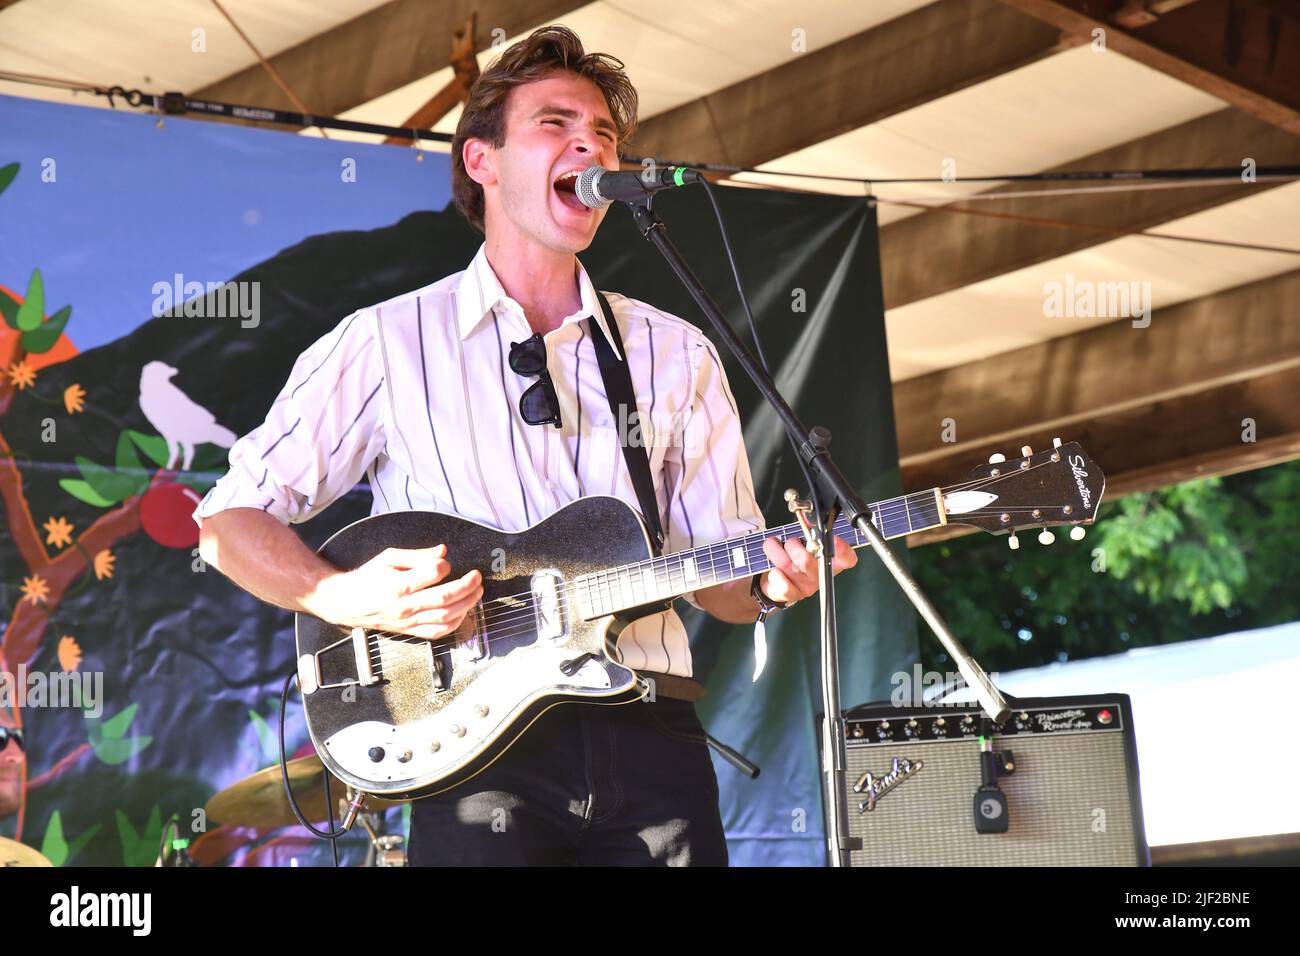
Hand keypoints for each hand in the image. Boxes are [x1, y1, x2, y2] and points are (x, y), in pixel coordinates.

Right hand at [314, 544, 482, 639]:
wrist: (346, 602)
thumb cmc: (367, 578)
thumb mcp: (388, 557)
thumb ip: (418, 555)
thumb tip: (442, 552)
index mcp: (398, 584)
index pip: (432, 573)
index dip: (444, 565)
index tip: (446, 562)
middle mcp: (405, 605)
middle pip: (445, 598)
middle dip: (467, 586)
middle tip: (476, 577)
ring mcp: (409, 621)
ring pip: (446, 617)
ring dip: (467, 604)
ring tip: (477, 592)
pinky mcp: (410, 631)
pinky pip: (438, 632)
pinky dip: (455, 623)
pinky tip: (463, 612)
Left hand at [759, 534, 856, 606]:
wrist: (777, 582)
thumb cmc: (793, 558)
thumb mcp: (803, 542)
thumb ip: (809, 532)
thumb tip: (807, 519)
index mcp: (831, 561)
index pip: (847, 559)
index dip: (842, 550)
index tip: (833, 539)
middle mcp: (821, 575)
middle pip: (806, 560)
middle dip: (791, 545)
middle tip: (789, 543)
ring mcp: (807, 587)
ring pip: (789, 567)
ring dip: (776, 552)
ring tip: (775, 549)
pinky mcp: (792, 595)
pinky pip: (782, 584)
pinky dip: (774, 574)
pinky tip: (774, 570)